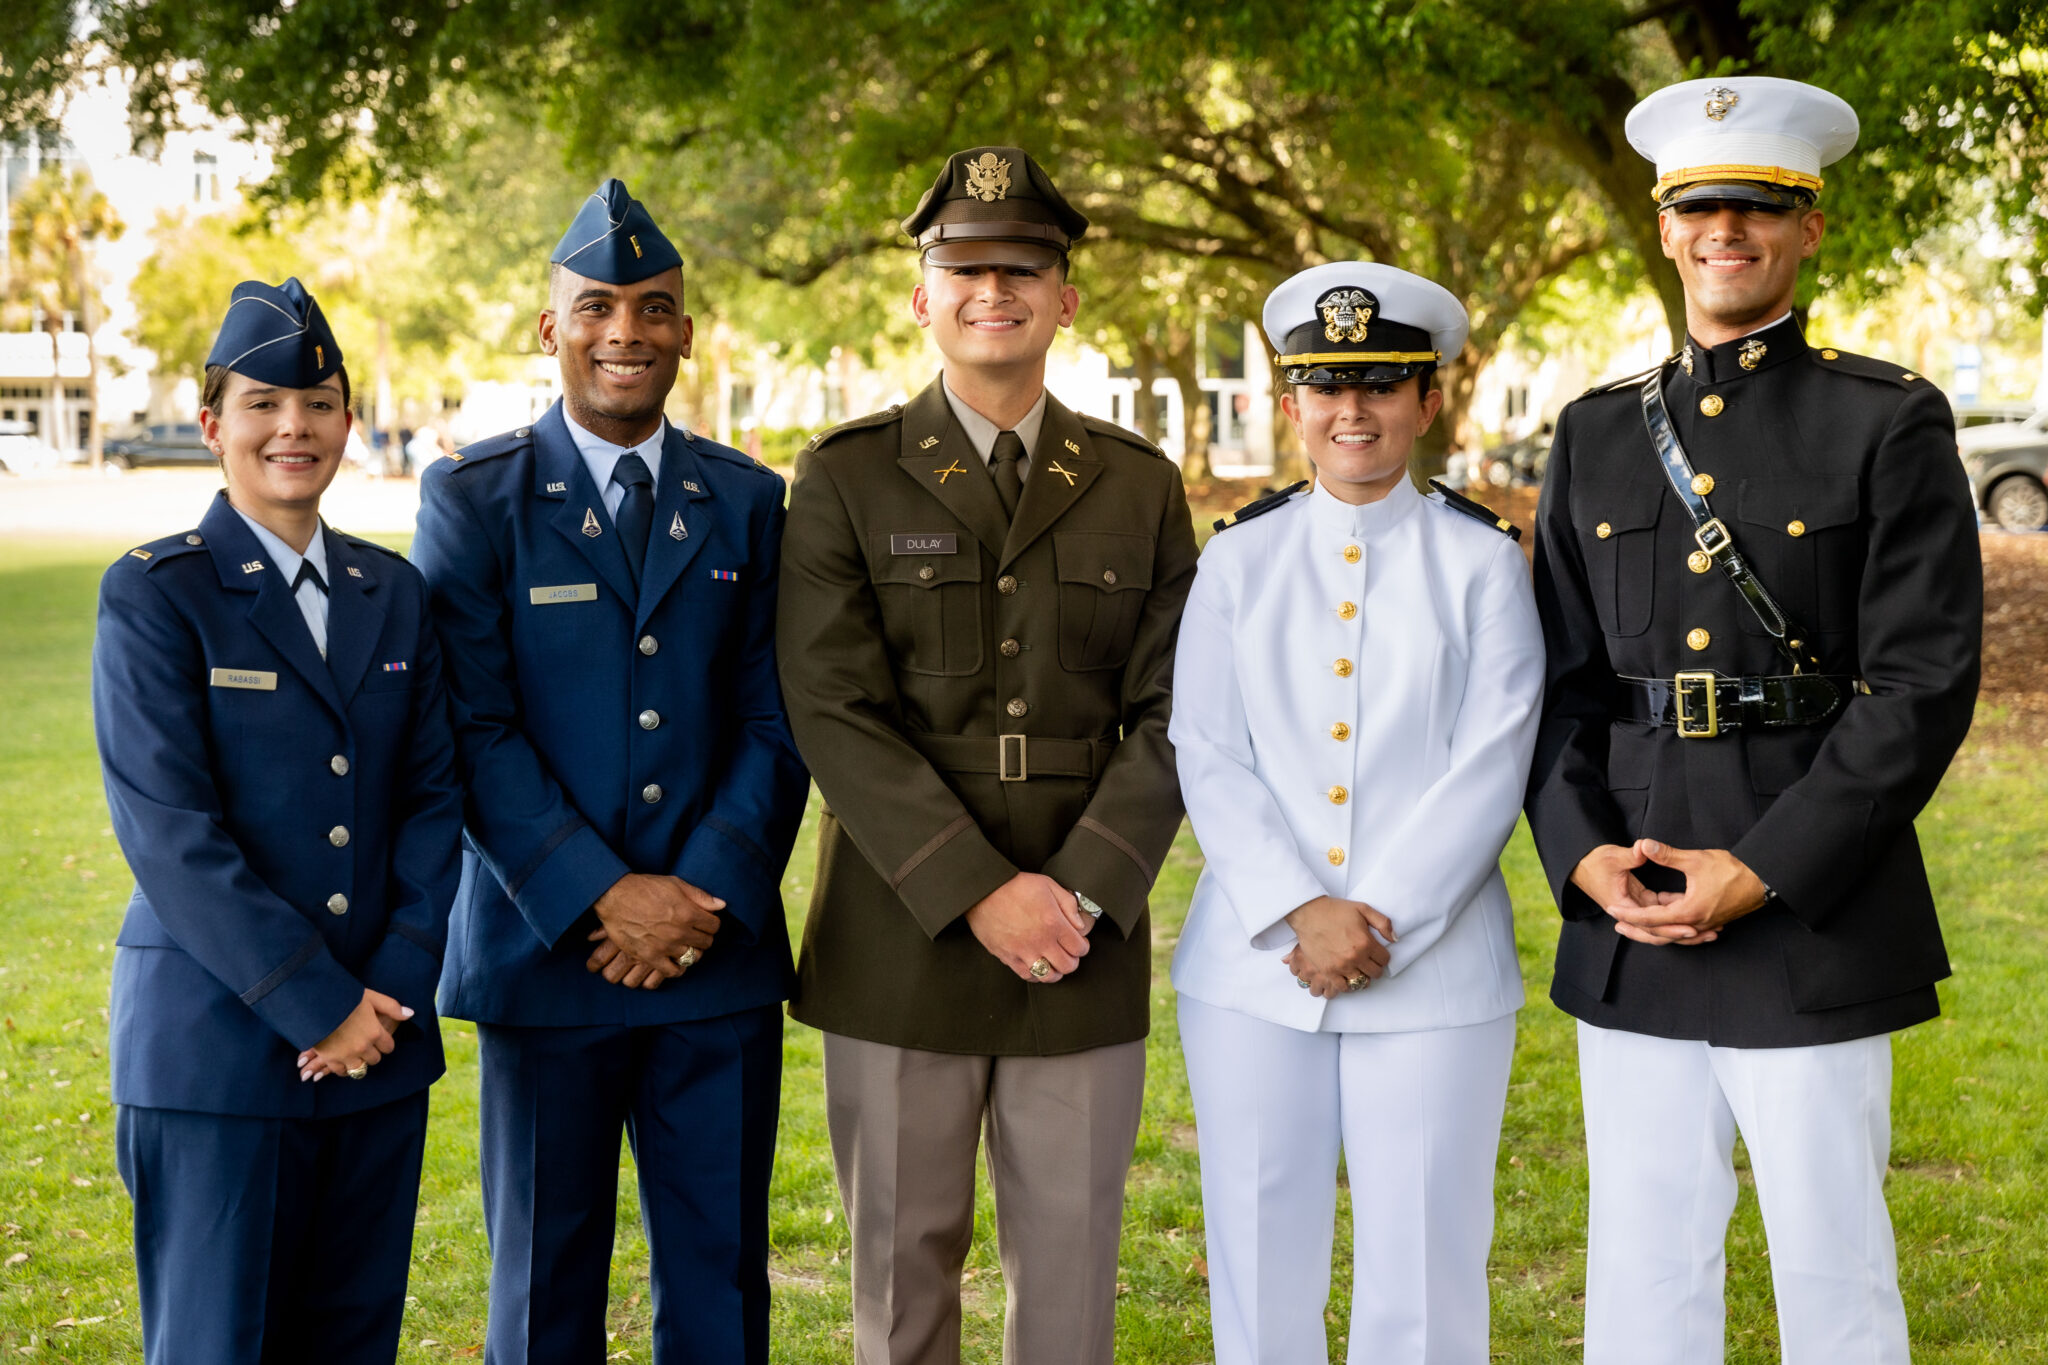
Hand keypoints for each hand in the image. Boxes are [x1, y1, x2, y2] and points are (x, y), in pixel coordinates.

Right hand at [298, 989, 410, 1080]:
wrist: (316, 1003)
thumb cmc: (345, 997)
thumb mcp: (372, 997)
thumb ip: (392, 1007)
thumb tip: (410, 1014)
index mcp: (375, 1032)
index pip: (388, 1047)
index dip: (385, 1043)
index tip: (380, 1039)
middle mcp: (363, 1047)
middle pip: (375, 1059)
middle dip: (373, 1053)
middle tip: (367, 1045)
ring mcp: (346, 1055)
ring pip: (360, 1069)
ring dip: (359, 1062)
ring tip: (356, 1054)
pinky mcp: (330, 1059)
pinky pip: (341, 1072)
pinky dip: (343, 1068)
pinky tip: (343, 1060)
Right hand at [588, 873, 722, 985]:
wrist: (615, 897)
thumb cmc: (645, 888)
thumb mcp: (675, 884)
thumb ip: (700, 896)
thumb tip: (721, 905)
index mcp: (688, 912)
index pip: (714, 926)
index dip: (711, 922)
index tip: (704, 920)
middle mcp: (679, 932)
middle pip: (706, 942)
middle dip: (703, 936)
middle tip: (694, 932)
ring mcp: (665, 946)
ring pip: (692, 957)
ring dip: (692, 951)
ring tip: (685, 944)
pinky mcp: (650, 957)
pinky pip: (673, 971)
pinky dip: (677, 968)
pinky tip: (675, 959)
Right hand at [965, 873, 1090, 983]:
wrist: (983, 891)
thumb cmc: (1014, 885)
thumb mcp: (1047, 884)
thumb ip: (1068, 904)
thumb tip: (1080, 924)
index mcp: (1053, 923)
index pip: (1079, 948)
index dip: (1083, 947)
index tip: (1079, 943)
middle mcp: (1040, 941)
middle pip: (1067, 966)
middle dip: (1072, 961)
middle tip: (1069, 953)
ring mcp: (1023, 952)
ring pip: (1049, 976)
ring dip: (1056, 971)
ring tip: (1054, 963)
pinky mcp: (1008, 957)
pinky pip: (1027, 976)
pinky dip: (1036, 975)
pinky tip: (1037, 965)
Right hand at [1281, 896, 1394, 998]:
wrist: (1309, 914)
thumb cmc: (1335, 910)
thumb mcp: (1363, 909)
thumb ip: (1383, 923)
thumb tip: (1394, 939)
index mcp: (1366, 942)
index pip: (1385, 959)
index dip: (1382, 956)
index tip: (1377, 954)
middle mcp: (1355, 957)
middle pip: (1375, 973)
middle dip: (1374, 967)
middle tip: (1368, 962)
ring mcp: (1341, 966)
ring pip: (1360, 982)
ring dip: (1362, 977)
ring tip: (1358, 970)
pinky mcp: (1328, 971)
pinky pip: (1343, 987)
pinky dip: (1347, 984)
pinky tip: (1346, 976)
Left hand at [1604, 840, 1767, 946]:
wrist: (1764, 880)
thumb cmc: (1733, 871)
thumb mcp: (1696, 860)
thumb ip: (1667, 854)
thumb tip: (1644, 845)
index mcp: (1688, 912)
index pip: (1651, 918)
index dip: (1629, 914)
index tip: (1612, 909)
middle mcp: (1695, 924)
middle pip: (1659, 933)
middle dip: (1636, 928)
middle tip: (1617, 923)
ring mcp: (1704, 924)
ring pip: (1672, 932)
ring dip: (1653, 927)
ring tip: (1634, 920)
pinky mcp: (1710, 920)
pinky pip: (1684, 926)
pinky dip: (1671, 922)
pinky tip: (1664, 907)